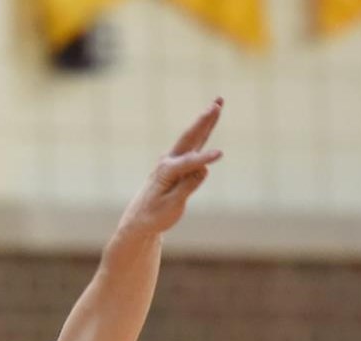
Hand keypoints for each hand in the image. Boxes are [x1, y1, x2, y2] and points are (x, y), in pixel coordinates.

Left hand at [117, 97, 223, 237]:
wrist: (140, 219)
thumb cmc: (154, 215)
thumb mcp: (171, 206)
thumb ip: (187, 187)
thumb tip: (203, 169)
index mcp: (166, 173)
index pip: (188, 163)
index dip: (204, 159)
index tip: (220, 154)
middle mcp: (168, 162)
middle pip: (189, 138)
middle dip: (203, 121)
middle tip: (216, 104)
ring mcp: (173, 160)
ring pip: (193, 137)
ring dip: (206, 120)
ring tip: (217, 102)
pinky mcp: (178, 164)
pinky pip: (194, 144)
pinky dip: (203, 130)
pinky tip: (210, 118)